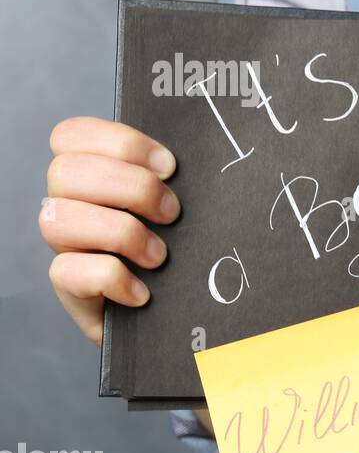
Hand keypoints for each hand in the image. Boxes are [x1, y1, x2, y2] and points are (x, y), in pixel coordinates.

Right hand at [40, 117, 179, 344]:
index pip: (71, 136)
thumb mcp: (183, 211)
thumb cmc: (184, 253)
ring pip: (57, 219)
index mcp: (93, 176)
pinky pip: (68, 272)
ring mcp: (66, 247)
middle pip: (65, 172)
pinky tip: (143, 291)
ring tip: (160, 256)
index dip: (119, 143)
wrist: (180, 316)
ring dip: (121, 232)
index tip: (169, 167)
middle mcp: (70, 206)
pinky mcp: (69, 287)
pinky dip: (113, 278)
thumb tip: (208, 163)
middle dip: (129, 187)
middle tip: (172, 213)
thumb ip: (178, 182)